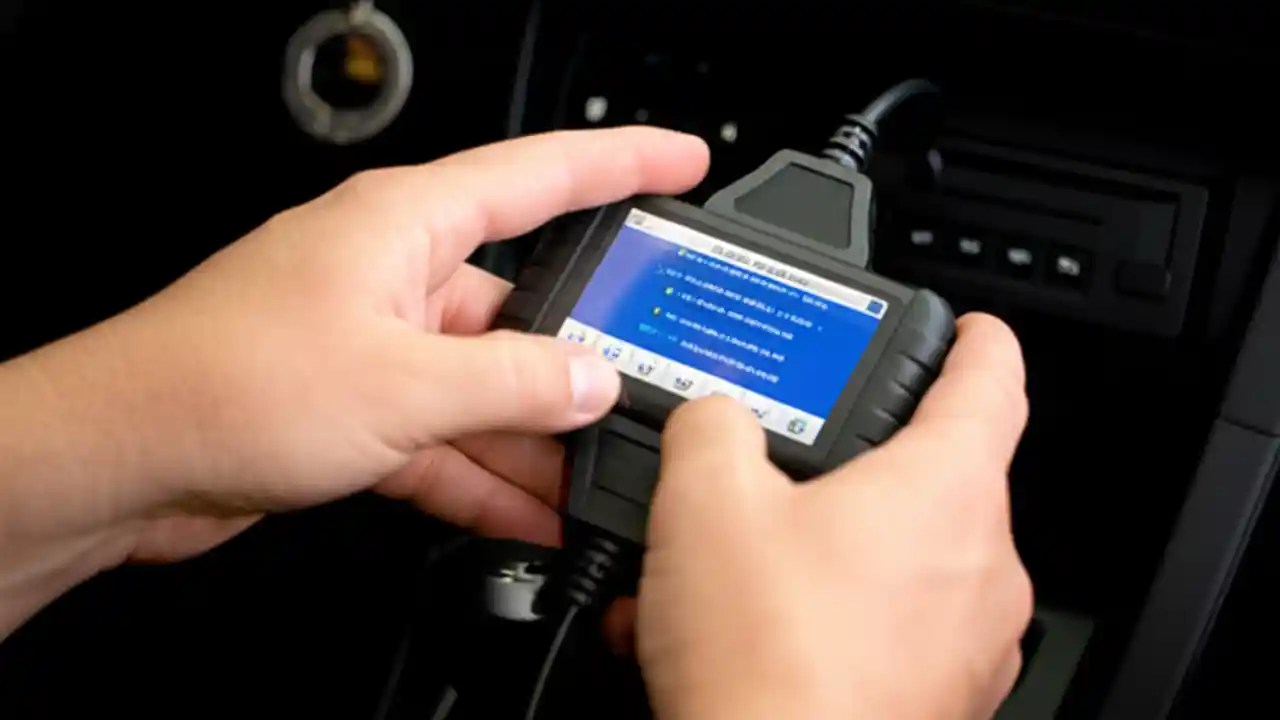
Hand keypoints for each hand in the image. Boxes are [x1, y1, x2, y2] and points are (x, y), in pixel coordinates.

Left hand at [0, 127, 708, 634]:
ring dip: (530, 436)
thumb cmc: (222, 383)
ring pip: (482, 382)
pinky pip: (443, 434)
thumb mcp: (402, 385)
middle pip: (518, 302)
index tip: (680, 161)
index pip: (540, 175)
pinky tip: (525, 514)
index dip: (621, 162)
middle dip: (577, 353)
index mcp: (404, 226)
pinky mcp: (353, 404)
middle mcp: (391, 274)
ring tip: (588, 478)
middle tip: (641, 383)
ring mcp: (372, 341)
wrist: (121, 458)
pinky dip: (482, 474)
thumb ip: (513, 383)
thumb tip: (588, 380)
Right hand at [632, 313, 1032, 718]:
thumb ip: (712, 425)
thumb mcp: (704, 500)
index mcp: (947, 489)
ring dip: (830, 552)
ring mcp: (971, 641)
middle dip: (861, 470)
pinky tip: (746, 635)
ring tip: (739, 570)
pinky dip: (830, 617)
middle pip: (937, 479)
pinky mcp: (942, 698)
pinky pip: (893, 630)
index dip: (978, 341)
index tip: (972, 329)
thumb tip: (714, 418)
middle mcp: (983, 564)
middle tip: (791, 469)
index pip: (991, 380)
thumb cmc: (769, 659)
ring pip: (906, 561)